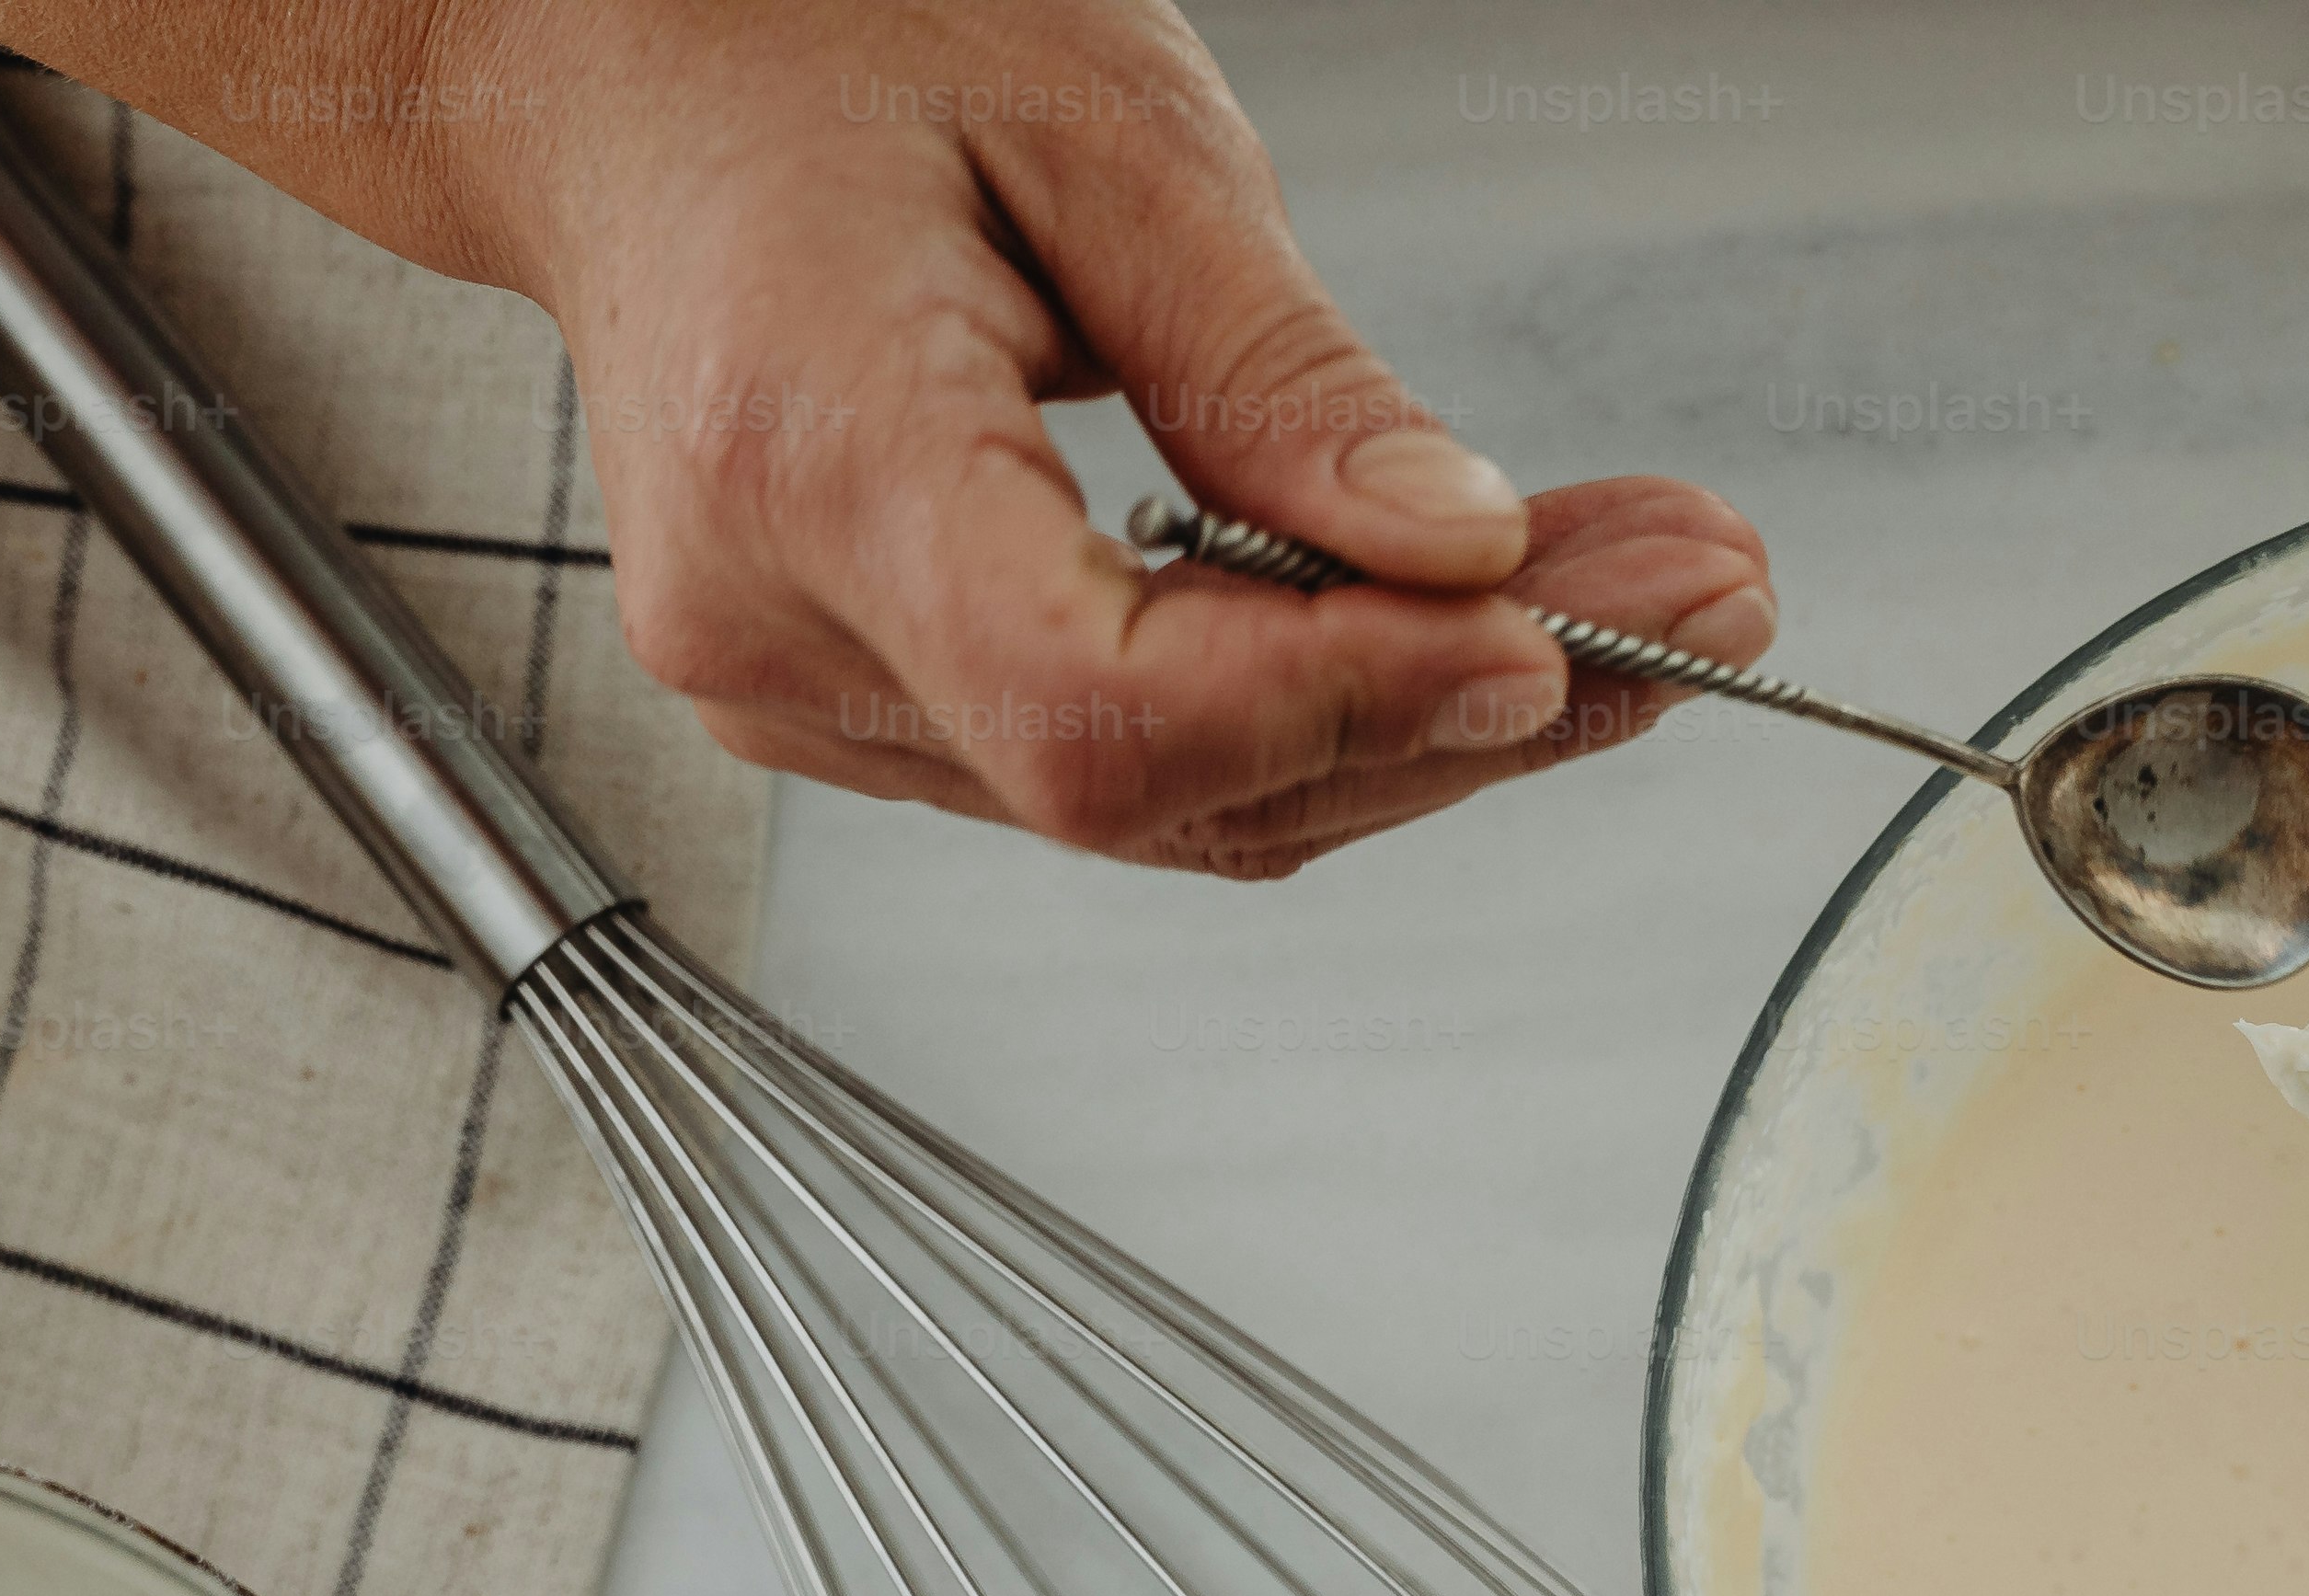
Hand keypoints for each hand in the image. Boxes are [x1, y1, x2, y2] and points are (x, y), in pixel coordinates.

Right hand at [0, 0, 1773, 875]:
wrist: (604, 67)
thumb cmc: (803, 37)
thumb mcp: (1094, 126)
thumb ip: (1276, 373)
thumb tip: (1466, 555)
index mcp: (807, 461)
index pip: (1093, 708)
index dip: (1341, 704)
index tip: (1545, 641)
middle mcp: (775, 626)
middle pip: (1161, 785)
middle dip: (1457, 710)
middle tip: (1703, 594)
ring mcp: (797, 689)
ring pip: (1166, 805)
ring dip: (1418, 724)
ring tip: (1644, 602)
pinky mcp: (852, 701)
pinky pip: (1114, 764)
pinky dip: (1304, 712)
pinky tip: (1465, 636)